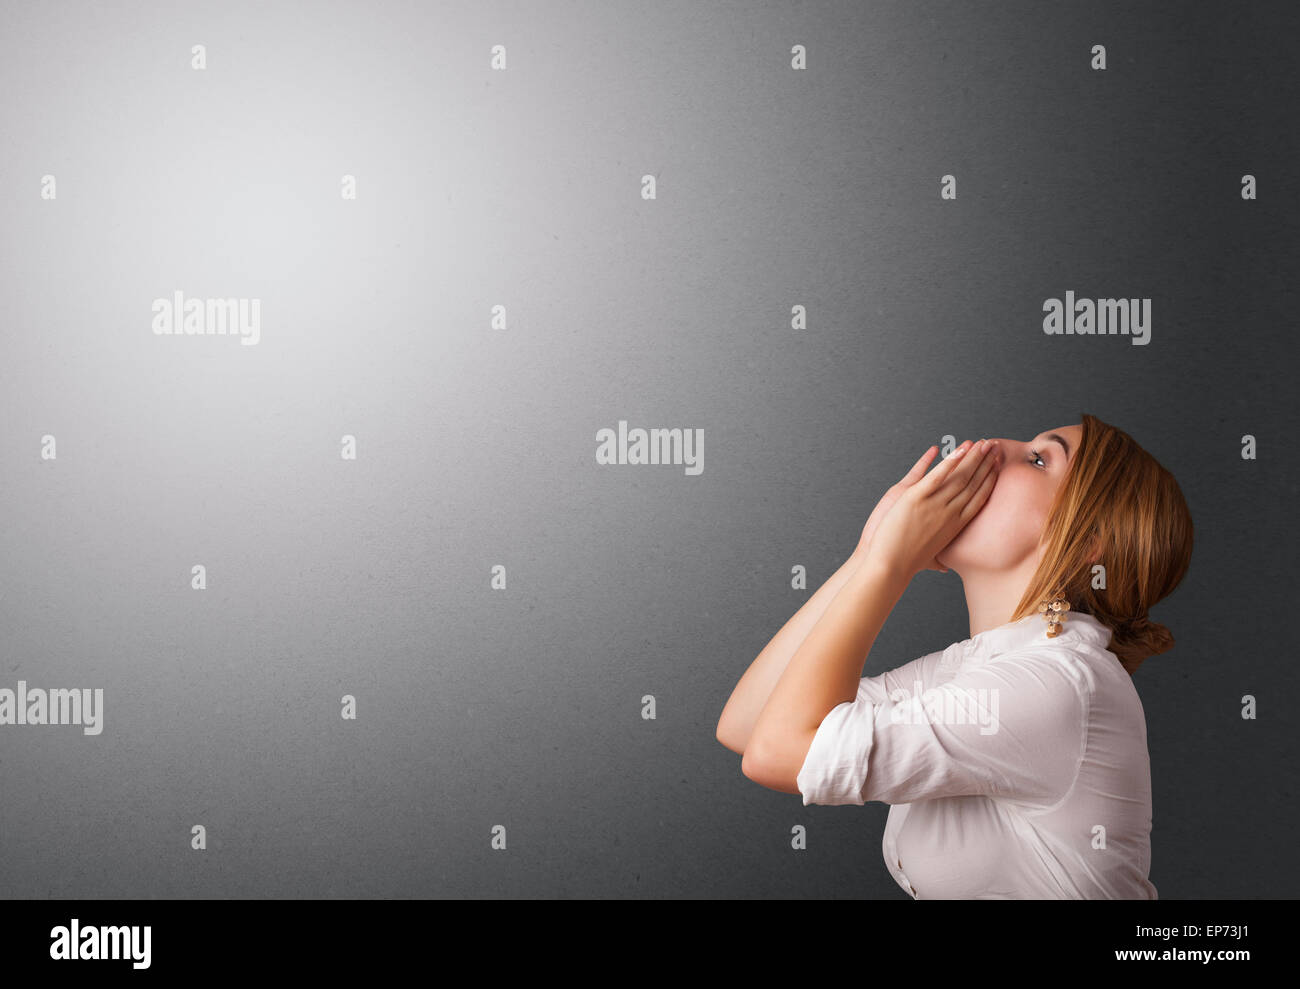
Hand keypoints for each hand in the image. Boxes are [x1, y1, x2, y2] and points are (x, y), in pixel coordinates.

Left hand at [864, 439, 1001, 581]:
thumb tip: (944, 569)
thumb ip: (938, 562)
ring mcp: (934, 505)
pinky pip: (936, 476)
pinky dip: (948, 461)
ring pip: (959, 476)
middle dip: (985, 462)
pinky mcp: (915, 498)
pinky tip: (960, 449)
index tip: (997, 465)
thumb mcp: (927, 561)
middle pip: (973, 483)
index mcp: (956, 526)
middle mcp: (951, 514)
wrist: (889, 567)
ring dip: (972, 457)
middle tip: (994, 446)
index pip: (980, 497)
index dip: (990, 479)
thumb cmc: (906, 564)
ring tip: (983, 442)